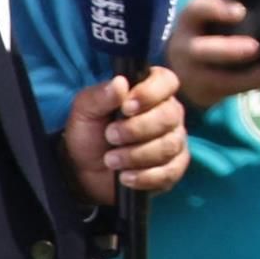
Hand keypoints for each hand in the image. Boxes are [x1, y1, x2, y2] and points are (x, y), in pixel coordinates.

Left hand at [63, 68, 190, 206]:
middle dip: (136, 129)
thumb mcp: (85, 111)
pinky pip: (170, 172)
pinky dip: (145, 176)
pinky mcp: (174, 168)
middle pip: (169, 117)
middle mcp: (169, 114)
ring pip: (168, 146)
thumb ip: (100, 96)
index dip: (150, 93)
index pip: (166, 81)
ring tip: (111, 159)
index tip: (126, 107)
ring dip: (136, 155)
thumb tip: (120, 83)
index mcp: (150, 92)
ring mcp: (175, 141)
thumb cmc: (90, 134)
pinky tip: (125, 177)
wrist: (85, 171)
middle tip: (111, 136)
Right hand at [165, 0, 259, 110]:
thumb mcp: (207, 17)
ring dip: (253, 75)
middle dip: (229, 50)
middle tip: (255, 48)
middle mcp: (186, 47)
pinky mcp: (208, 92)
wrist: (182, 70)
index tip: (241, 12)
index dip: (216, 9)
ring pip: (220, 78)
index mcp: (189, 21)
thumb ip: (228, 8)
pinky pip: (235, 90)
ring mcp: (194, 74)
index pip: (196, 10)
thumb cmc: (206, 32)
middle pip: (203, 50)